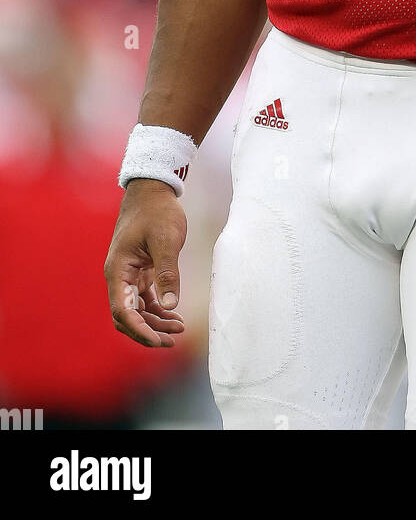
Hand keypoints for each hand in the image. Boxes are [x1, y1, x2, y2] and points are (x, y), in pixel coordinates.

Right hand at [104, 179, 187, 347]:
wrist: (153, 190)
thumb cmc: (157, 211)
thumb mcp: (166, 240)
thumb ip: (168, 273)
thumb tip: (171, 306)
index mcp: (118, 270)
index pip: (123, 311)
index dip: (139, 330)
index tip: (159, 341)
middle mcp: (119, 276)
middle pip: (127, 316)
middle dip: (148, 331)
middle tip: (172, 340)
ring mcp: (128, 275)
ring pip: (137, 310)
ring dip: (155, 322)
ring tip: (179, 329)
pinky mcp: (140, 271)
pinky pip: (145, 299)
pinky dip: (158, 309)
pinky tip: (175, 315)